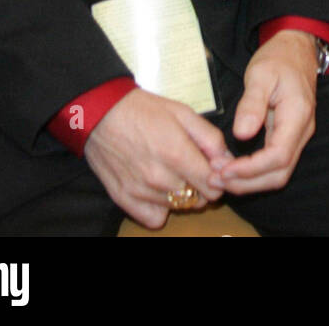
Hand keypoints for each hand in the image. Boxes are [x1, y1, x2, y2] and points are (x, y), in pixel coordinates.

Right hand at [85, 88, 229, 228]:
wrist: (101, 113)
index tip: (214, 168)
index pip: (214, 186)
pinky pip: (154, 218)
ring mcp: (140, 191)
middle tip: (194, 167)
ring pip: (179, 206)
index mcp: (177, 154)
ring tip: (173, 172)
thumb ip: (210, 138)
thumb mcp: (184, 113)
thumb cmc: (145, 110)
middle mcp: (159, 178)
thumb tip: (227, 161)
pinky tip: (159, 189)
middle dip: (203, 185)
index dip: (219, 178)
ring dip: (183, 194)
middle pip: (199, 199)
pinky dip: (161, 208)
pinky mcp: (124, 199)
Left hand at [211, 29, 318, 194]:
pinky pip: (274, 163)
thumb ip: (252, 104)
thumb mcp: (261, 74)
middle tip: (215, 178)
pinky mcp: (288, 136)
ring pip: (278, 173)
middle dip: (247, 182)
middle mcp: (302, 131)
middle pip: (279, 173)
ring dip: (249, 181)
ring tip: (219, 176)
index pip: (278, 156)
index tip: (223, 169)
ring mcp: (297, 136)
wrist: (296, 49)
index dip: (250, 170)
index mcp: (297, 115)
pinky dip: (253, 172)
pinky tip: (232, 168)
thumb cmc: (279, 58)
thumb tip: (242, 134)